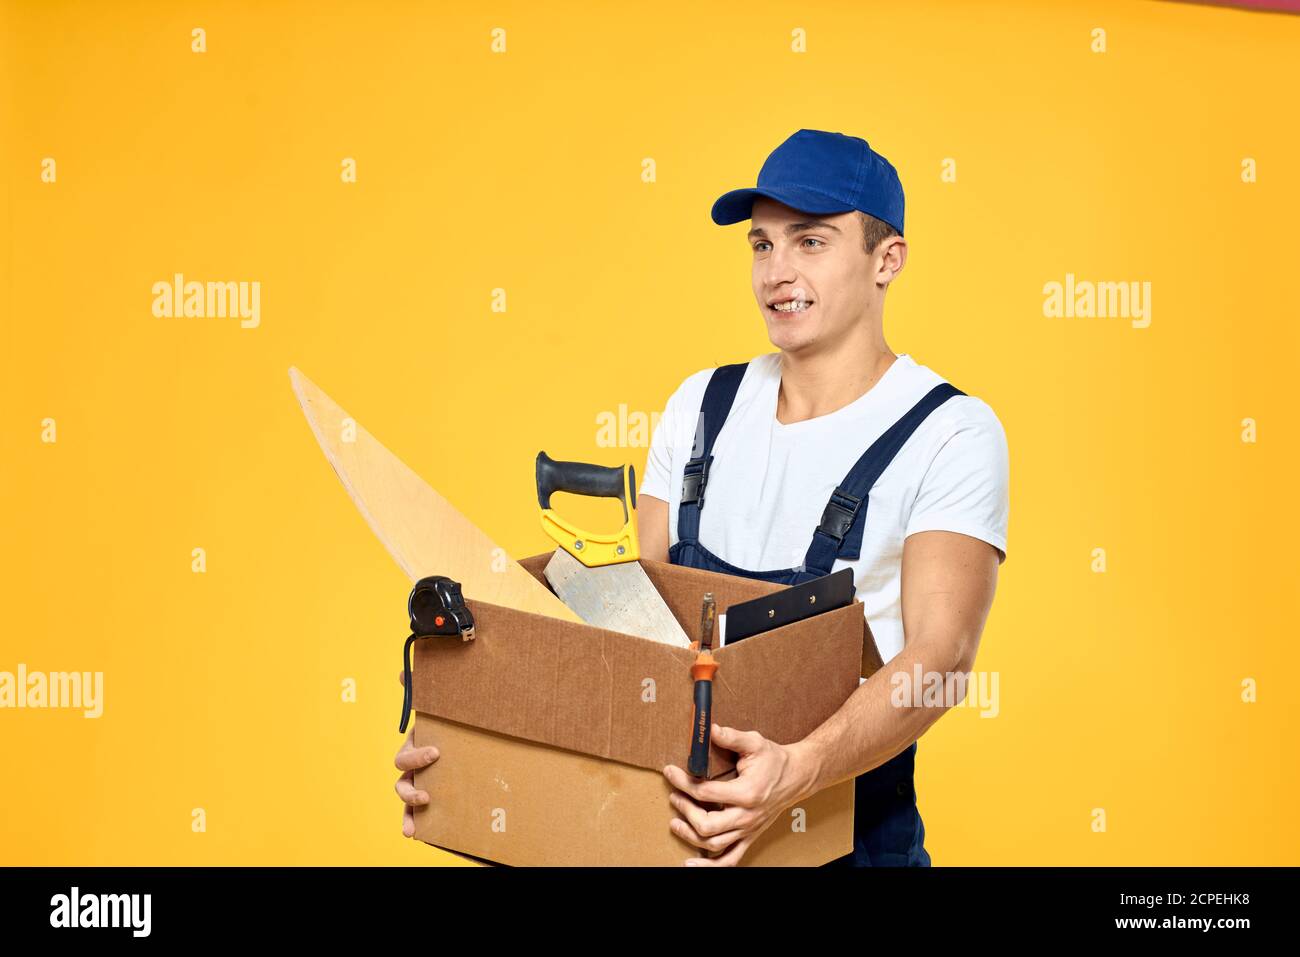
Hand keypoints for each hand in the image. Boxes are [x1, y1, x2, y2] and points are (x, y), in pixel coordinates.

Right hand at [394, 669, 438, 837]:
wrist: (473, 742)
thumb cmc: (453, 727)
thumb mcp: (443, 710)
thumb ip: (425, 691)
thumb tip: (403, 671)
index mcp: (416, 748)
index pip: (404, 757)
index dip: (416, 756)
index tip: (436, 753)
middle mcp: (415, 768)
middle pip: (402, 780)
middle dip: (411, 785)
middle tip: (430, 788)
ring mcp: (421, 784)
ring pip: (406, 799)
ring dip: (408, 809)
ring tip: (417, 817)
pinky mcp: (430, 800)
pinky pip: (415, 815)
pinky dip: (411, 824)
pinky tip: (415, 834)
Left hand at [663, 724, 814, 865]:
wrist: (796, 776)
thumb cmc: (774, 759)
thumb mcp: (754, 742)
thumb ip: (731, 736)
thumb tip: (710, 729)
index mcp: (747, 793)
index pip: (706, 793)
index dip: (684, 782)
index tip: (670, 772)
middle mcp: (747, 816)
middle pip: (708, 825)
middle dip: (685, 810)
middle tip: (674, 796)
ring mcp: (748, 830)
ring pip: (714, 845)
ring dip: (690, 836)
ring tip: (675, 823)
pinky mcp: (749, 837)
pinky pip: (730, 860)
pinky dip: (710, 867)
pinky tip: (691, 865)